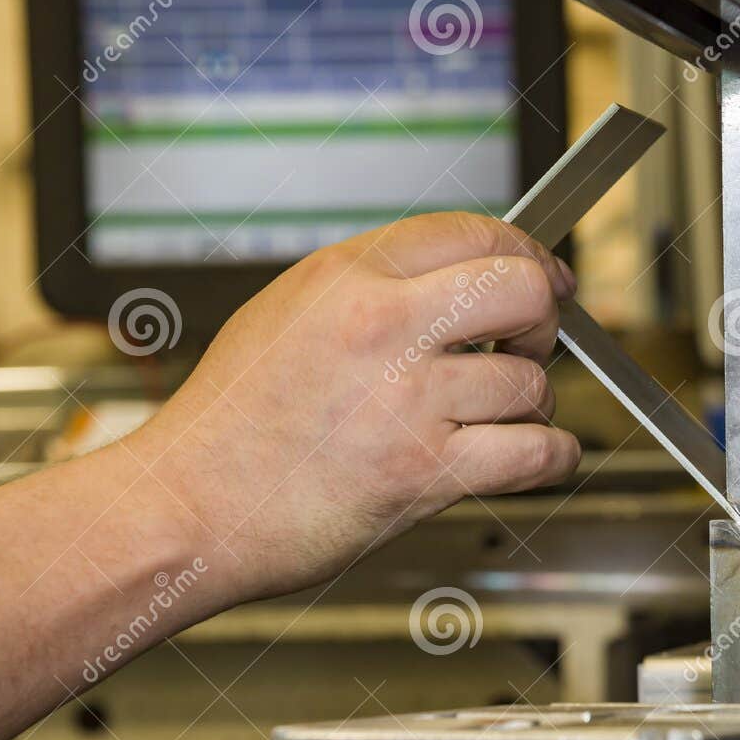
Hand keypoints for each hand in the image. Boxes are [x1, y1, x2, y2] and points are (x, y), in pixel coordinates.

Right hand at [135, 212, 582, 602]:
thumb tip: (455, 279)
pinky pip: (535, 453)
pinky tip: (533, 453)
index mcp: (346, 276)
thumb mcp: (286, 314)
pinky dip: (551, 456)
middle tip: (528, 343)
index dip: (527, 254)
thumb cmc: (228, 424)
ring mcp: (405, 401)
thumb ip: (370, 287)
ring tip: (499, 416)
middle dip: (543, 317)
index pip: (472, 232)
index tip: (544, 276)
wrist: (187, 506)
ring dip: (533, 402)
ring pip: (531, 382)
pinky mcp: (423, 473)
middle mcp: (380, 327)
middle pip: (522, 290)